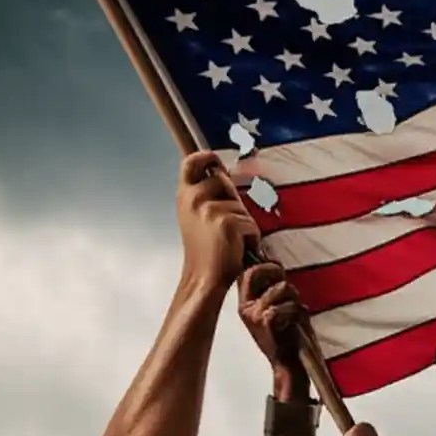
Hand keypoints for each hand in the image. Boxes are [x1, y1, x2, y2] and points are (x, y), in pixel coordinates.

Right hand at [177, 151, 258, 289]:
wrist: (204, 278)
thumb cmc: (206, 250)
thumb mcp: (197, 216)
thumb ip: (206, 195)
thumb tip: (221, 173)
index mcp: (185, 196)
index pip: (191, 163)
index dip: (205, 157)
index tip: (213, 160)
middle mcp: (194, 199)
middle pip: (223, 181)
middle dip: (231, 199)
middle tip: (225, 223)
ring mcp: (210, 209)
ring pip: (241, 206)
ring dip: (243, 222)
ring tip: (230, 240)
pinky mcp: (228, 222)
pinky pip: (251, 223)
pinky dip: (251, 237)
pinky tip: (237, 249)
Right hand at [237, 262, 308, 397]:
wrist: (289, 364)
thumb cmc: (288, 336)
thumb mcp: (278, 308)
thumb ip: (275, 289)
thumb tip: (277, 266)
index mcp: (246, 305)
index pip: (246, 273)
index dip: (264, 265)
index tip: (278, 268)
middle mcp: (245, 308)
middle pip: (254, 272)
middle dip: (275, 271)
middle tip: (289, 287)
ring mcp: (253, 314)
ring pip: (281, 287)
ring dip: (294, 298)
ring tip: (295, 314)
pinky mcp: (265, 321)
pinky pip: (287, 304)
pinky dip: (297, 312)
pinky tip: (294, 324)